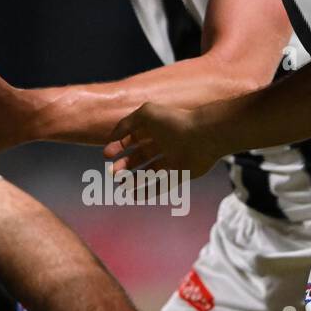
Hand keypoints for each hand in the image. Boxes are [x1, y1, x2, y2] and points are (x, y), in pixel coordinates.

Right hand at [103, 103, 222, 179]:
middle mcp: (162, 144)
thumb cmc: (173, 121)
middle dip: (124, 164)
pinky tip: (134, 196)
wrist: (203, 135)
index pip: (131, 138)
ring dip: (134, 179)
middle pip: (138, 156)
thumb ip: (126, 123)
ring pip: (148, 172)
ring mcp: (171, 159)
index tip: (107, 154)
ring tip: (121, 184)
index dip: (118, 146)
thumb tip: (112, 136)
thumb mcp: (145, 114)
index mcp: (154, 129)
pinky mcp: (181, 174)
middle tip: (112, 172)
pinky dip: (148, 191)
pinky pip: (162, 184)